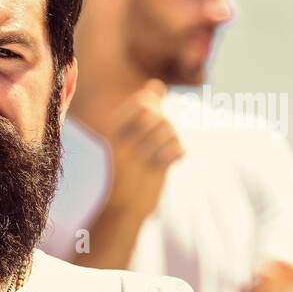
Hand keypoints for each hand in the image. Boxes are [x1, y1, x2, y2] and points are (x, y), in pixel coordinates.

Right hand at [101, 79, 183, 217]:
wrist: (123, 207)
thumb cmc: (130, 166)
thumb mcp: (131, 135)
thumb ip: (144, 108)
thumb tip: (157, 84)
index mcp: (113, 130)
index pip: (142, 104)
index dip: (154, 110)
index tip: (152, 124)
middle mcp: (121, 142)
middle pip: (158, 117)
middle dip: (167, 126)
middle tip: (164, 139)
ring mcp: (136, 159)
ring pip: (168, 131)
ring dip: (174, 140)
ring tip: (168, 151)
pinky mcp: (150, 174)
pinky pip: (175, 150)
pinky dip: (179, 152)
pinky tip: (173, 159)